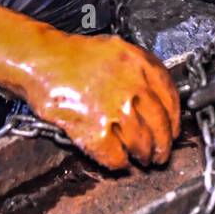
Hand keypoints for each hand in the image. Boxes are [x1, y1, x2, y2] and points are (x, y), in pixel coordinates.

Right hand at [0, 3, 180, 168]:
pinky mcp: (95, 131)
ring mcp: (115, 110)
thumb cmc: (72, 56)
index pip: (171, 98)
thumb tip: (158, 98)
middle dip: (162, 145)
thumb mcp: (117, 51)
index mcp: (140, 65)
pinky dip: (119, 162)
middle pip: (160, 125)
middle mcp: (133, 87)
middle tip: (160, 154)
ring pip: (142, 144)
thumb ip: (140, 71)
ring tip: (141, 159)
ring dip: (143, 156)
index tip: (172, 130)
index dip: (174, 120)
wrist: (40, 61)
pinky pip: (116, 156)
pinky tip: (118, 161)